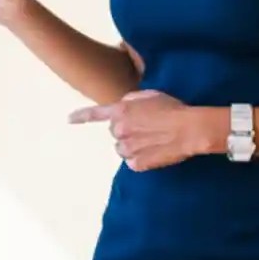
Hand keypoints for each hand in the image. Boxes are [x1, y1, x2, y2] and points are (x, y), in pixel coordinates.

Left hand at [68, 90, 221, 171]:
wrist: (189, 129)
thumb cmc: (173, 109)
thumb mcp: (150, 95)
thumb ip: (132, 101)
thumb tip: (125, 107)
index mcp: (121, 111)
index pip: (96, 114)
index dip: (81, 116)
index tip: (69, 119)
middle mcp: (119, 130)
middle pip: (115, 132)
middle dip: (127, 130)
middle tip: (147, 128)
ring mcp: (126, 148)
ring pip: (122, 149)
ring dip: (132, 145)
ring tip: (152, 140)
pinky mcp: (136, 164)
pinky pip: (132, 162)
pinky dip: (141, 159)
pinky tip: (155, 151)